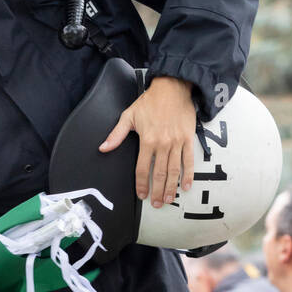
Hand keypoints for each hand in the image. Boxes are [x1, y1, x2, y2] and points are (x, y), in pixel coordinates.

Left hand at [99, 75, 195, 208]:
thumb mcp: (129, 116)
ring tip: (168, 199)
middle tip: (156, 204)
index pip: (142, 169)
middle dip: (157, 191)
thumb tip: (103, 148)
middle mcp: (162, 144)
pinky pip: (188, 160)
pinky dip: (188, 175)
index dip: (141, 184)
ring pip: (174, 171)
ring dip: (171, 187)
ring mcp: (176, 142)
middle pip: (159, 174)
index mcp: (147, 140)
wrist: (173, 87)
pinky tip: (185, 186)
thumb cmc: (150, 101)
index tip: (141, 195)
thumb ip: (116, 135)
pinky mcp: (188, 139)